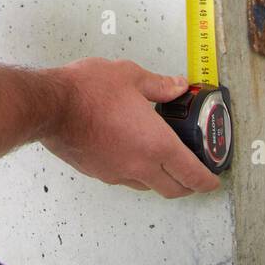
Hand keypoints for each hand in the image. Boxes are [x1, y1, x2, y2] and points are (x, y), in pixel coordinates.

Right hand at [41, 57, 220, 197]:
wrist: (51, 106)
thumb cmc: (88, 90)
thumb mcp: (130, 76)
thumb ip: (159, 85)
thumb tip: (179, 87)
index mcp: (156, 144)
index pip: (191, 174)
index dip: (207, 180)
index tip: (214, 179)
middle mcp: (139, 165)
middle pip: (174, 189)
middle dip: (189, 185)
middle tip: (194, 173)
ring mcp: (117, 173)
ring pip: (148, 186)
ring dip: (161, 178)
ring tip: (162, 158)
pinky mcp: (98, 173)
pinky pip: (125, 179)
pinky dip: (136, 171)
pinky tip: (130, 151)